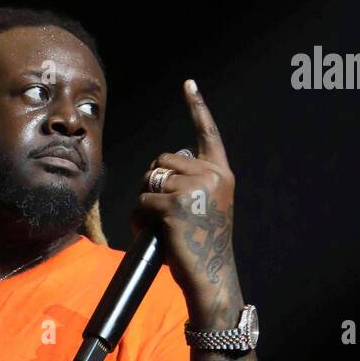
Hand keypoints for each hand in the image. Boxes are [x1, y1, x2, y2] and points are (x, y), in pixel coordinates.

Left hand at [130, 79, 241, 326]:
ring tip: (153, 224)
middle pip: (164, 160)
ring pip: (151, 179)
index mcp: (221, 173)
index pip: (208, 133)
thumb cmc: (204, 247)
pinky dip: (138, 218)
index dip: (197, 107)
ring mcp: (192, 188)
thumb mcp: (208, 207)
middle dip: (153, 182)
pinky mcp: (173, 205)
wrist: (211, 276)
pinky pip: (142, 201)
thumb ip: (194, 183)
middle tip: (157, 210)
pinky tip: (147, 232)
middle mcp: (210, 175)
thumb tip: (160, 171)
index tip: (188, 84)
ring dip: (144, 200)